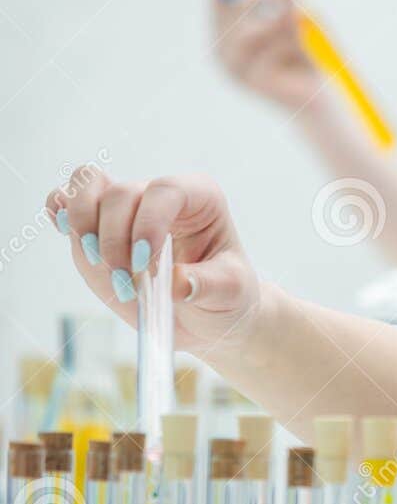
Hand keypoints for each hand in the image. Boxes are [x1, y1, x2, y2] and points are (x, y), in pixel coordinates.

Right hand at [46, 167, 264, 356]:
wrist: (206, 315)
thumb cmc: (225, 296)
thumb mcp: (231, 294)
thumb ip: (209, 286)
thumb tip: (177, 283)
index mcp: (200, 198)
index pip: (166, 191)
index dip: (149, 224)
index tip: (146, 267)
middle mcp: (158, 194)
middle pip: (120, 195)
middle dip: (115, 241)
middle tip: (127, 284)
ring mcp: (124, 208)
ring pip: (85, 188)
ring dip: (83, 229)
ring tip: (100, 264)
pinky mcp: (96, 225)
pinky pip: (65, 200)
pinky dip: (58, 212)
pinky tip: (64, 231)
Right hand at [212, 0, 321, 109]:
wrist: (313, 100)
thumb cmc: (298, 55)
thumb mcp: (290, 18)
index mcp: (222, 30)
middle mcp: (222, 50)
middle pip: (236, 6)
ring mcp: (238, 69)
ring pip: (260, 27)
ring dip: (286, 16)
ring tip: (303, 16)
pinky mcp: (260, 82)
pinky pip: (281, 47)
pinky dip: (297, 41)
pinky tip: (305, 53)